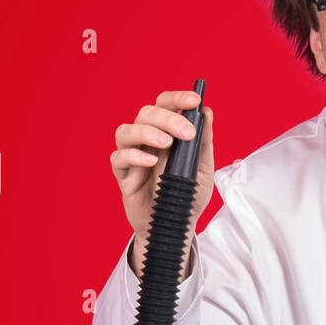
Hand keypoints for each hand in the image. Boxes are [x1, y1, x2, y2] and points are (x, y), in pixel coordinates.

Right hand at [111, 90, 215, 280]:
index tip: (195, 100)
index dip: (177, 98)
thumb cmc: (188, 196)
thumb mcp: (204, 170)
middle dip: (167, 118)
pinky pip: (118, 158)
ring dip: (146, 132)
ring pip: (125, 131)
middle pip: (145, 113)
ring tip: (166, 144)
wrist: (177, 226)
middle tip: (186, 133)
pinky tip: (151, 162)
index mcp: (166, 132)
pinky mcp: (123, 176)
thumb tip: (207, 113)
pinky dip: (134, 155)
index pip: (165, 105)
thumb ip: (204, 143)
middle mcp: (147, 140)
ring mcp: (133, 156)